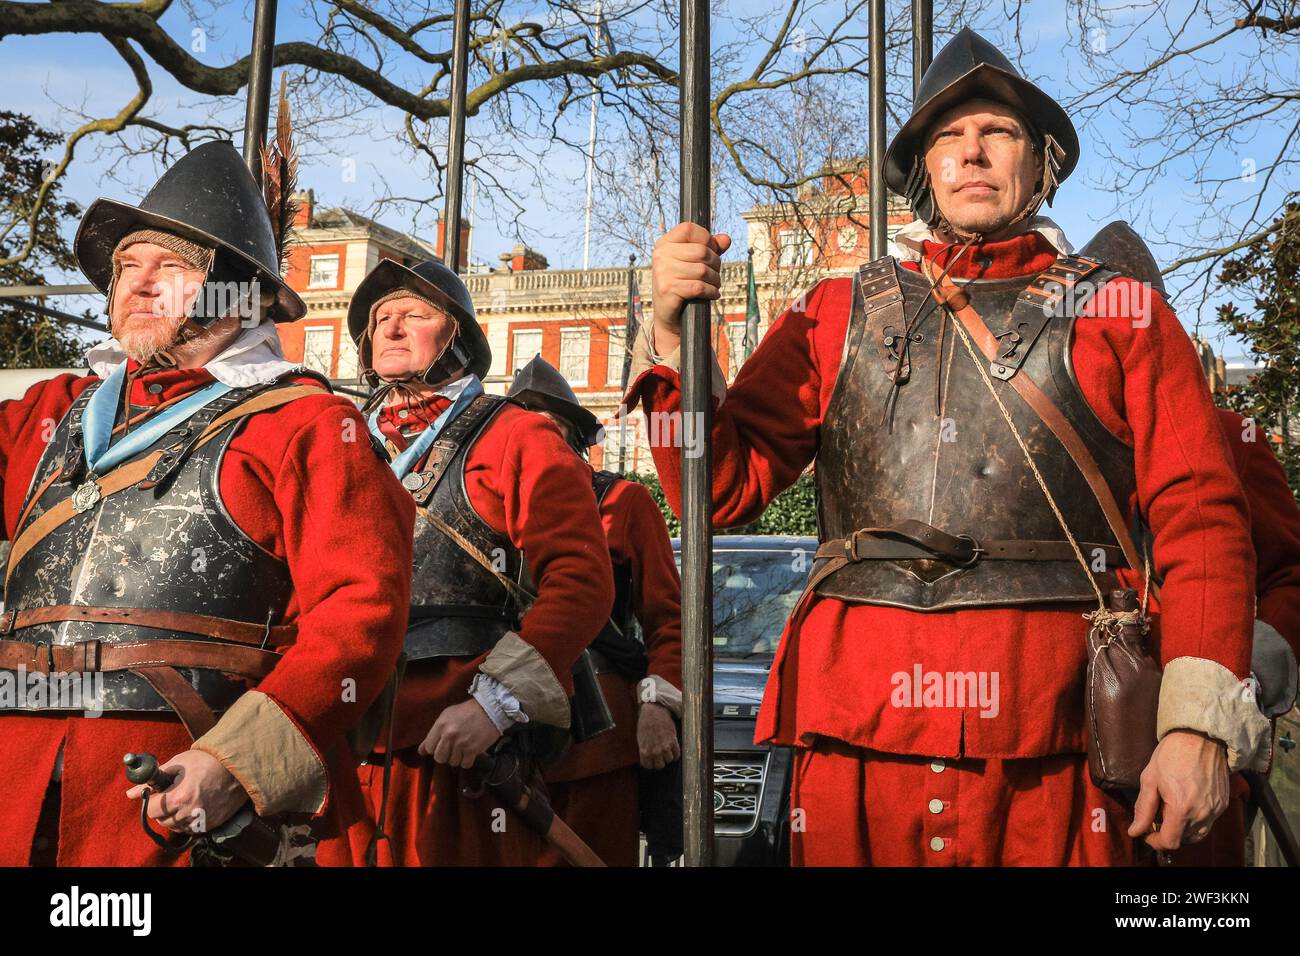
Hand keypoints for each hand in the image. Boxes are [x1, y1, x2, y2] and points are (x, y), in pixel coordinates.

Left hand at [125, 749, 246, 833]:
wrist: (237, 765)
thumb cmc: (207, 760)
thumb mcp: (178, 764)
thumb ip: (153, 779)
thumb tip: (131, 792)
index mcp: (179, 796)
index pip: (151, 810)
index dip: (151, 801)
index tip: (156, 794)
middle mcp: (189, 812)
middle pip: (162, 820)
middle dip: (161, 809)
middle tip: (170, 795)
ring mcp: (202, 820)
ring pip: (175, 826)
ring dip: (174, 816)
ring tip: (183, 799)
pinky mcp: (212, 824)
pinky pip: (190, 829)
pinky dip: (187, 821)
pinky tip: (193, 806)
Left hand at [419, 699, 501, 768]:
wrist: (491, 709)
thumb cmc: (467, 711)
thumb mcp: (447, 715)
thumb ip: (434, 732)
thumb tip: (421, 750)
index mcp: (441, 725)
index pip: (429, 747)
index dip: (434, 748)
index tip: (439, 747)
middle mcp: (449, 736)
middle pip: (439, 758)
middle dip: (444, 755)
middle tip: (451, 749)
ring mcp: (461, 744)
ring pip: (452, 762)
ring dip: (457, 758)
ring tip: (462, 749)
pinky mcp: (473, 751)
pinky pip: (465, 764)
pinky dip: (467, 761)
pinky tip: (469, 753)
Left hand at [637, 702, 680, 769]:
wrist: (654, 712)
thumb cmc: (645, 724)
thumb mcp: (640, 739)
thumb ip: (645, 750)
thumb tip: (649, 758)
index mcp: (644, 751)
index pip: (648, 766)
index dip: (650, 762)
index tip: (652, 759)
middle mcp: (655, 751)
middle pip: (660, 765)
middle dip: (660, 760)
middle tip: (660, 755)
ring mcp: (665, 747)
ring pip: (669, 760)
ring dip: (668, 756)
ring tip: (666, 749)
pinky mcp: (673, 741)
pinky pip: (677, 754)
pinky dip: (675, 752)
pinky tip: (673, 748)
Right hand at [651, 222, 731, 348]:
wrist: (668, 314)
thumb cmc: (682, 284)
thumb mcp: (693, 262)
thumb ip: (710, 248)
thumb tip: (726, 239)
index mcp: (664, 243)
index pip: (689, 229)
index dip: (706, 238)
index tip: (710, 251)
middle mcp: (660, 256)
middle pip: (702, 251)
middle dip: (716, 264)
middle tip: (715, 274)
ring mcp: (662, 272)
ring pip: (703, 270)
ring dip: (715, 280)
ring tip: (714, 285)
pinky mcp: (668, 289)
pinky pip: (700, 287)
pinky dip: (711, 291)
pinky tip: (712, 294)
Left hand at [1126, 730, 1229, 850]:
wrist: (1200, 737)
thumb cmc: (1172, 754)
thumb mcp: (1150, 779)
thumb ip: (1143, 809)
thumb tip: (1135, 831)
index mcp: (1182, 808)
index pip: (1170, 842)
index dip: (1155, 842)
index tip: (1147, 834)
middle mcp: (1202, 813)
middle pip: (1184, 840)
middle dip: (1168, 835)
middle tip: (1156, 819)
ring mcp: (1215, 810)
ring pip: (1198, 834)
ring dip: (1182, 830)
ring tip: (1170, 811)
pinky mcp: (1223, 804)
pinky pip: (1208, 823)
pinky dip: (1195, 821)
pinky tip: (1185, 804)